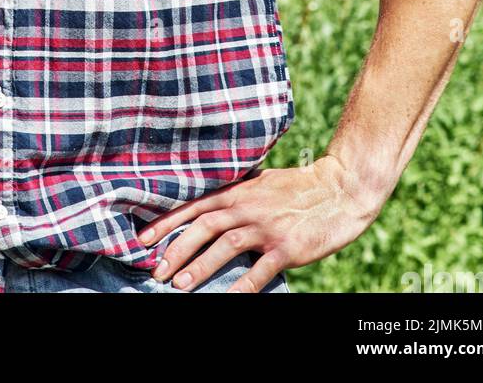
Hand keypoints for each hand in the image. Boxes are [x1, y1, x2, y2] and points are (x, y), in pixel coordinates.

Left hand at [137, 155, 387, 291]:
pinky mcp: (286, 247)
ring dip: (200, 266)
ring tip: (179, 284)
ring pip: (225, 246)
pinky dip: (240, 287)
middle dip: (176, 249)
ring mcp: (266, 227)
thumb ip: (235, 194)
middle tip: (156, 269)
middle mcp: (247, 206)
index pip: (194, 207)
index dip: (167, 222)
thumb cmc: (298, 187)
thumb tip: (209, 205)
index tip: (143, 239)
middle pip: (203, 227)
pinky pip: (259, 271)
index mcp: (238, 191)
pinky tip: (226, 299)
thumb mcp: (261, 183)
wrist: (340, 189)